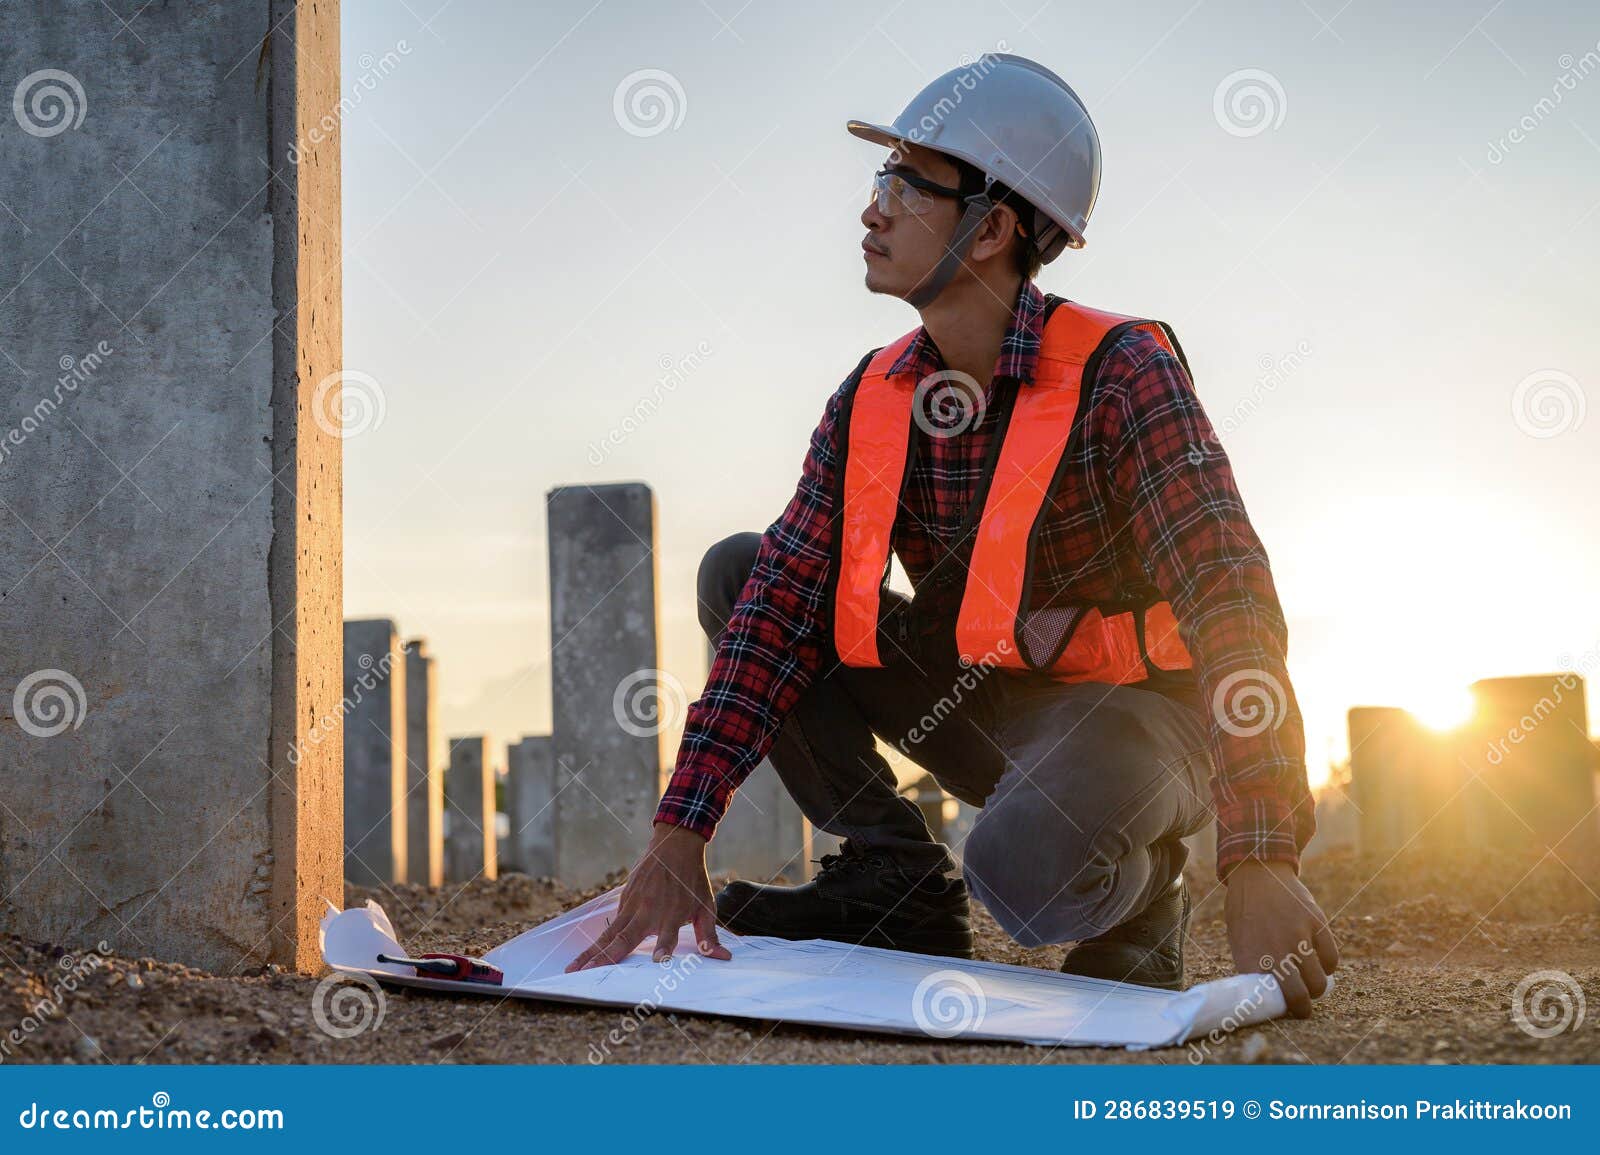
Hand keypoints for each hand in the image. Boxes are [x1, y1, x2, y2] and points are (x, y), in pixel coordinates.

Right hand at [565, 822, 733, 970]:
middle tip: (585, 973)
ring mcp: (632, 905)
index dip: (663, 948)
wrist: (675, 846)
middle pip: (623, 938)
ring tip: (573, 968)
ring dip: (591, 952)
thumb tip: (722, 958)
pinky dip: (596, 940)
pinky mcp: (623, 900)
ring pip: (608, 934)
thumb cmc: (692, 880)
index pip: (667, 935)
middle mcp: (648, 911)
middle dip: (605, 957)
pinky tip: (584, 956)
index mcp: (671, 914)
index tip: (659, 961)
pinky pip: (609, 925)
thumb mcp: (705, 906)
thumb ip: (710, 934)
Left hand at [1224, 859, 1338, 1017]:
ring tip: (1311, 983)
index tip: (1285, 1012)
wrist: (1258, 873)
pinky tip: (1320, 962)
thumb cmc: (1245, 911)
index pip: (1270, 999)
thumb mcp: (1239, 940)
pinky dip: (1328, 966)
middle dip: (1303, 1007)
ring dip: (1316, 987)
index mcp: (1252, 957)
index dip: (1280, 1009)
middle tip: (1303, 1006)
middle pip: (1301, 996)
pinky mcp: (1317, 924)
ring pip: (1319, 982)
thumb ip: (1254, 966)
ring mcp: (1299, 937)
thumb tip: (1268, 994)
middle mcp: (1276, 951)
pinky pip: (1331, 959)